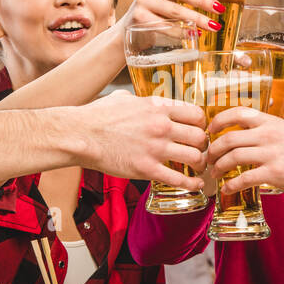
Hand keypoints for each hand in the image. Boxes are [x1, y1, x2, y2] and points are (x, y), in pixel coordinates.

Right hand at [73, 90, 206, 188]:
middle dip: (203, 145)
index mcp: (158, 107)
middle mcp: (161, 126)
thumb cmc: (97, 116)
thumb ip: (140, 101)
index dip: (202, 124)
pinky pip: (178, 179)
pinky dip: (191, 184)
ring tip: (197, 168)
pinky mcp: (146, 169)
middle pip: (200, 136)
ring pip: (194, 157)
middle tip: (200, 151)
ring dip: (199, 164)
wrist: (80, 135)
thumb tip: (143, 101)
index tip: (199, 131)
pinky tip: (195, 185)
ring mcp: (155, 148)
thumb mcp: (123, 98)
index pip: (196, 114)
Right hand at [115, 0, 222, 37]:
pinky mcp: (139, 18)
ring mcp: (142, 1)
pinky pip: (166, 26)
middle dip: (203, 1)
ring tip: (214, 26)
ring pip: (175, 10)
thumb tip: (217, 5)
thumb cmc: (156, 11)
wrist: (128, 29)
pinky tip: (194, 35)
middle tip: (220, 9)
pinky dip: (183, 32)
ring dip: (197, 19)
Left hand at [206, 106, 283, 196]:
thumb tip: (244, 134)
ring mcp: (271, 154)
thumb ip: (266, 130)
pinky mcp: (275, 173)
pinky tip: (227, 189)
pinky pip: (244, 178)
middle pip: (229, 138)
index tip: (209, 131)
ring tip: (215, 173)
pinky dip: (231, 185)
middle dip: (213, 150)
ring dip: (219, 167)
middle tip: (208, 158)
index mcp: (271, 121)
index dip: (218, 121)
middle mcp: (269, 135)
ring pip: (233, 158)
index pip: (237, 112)